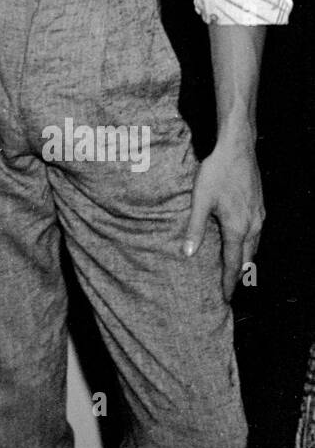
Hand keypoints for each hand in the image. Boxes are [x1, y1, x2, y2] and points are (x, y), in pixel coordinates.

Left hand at [182, 126, 263, 300]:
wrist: (238, 149)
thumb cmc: (217, 172)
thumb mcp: (200, 200)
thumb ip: (195, 229)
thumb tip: (188, 254)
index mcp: (237, 228)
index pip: (233, 264)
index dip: (228, 283)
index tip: (224, 298)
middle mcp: (253, 226)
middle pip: (247, 259)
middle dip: (238, 276)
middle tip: (228, 288)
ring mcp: (259, 216)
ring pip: (253, 247)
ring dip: (244, 260)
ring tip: (234, 271)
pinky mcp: (259, 206)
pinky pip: (256, 234)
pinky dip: (248, 245)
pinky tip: (240, 242)